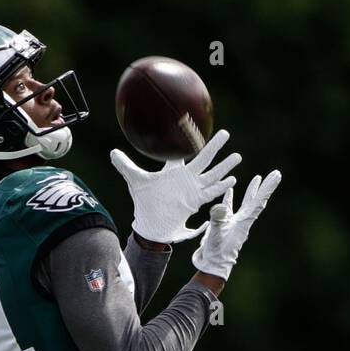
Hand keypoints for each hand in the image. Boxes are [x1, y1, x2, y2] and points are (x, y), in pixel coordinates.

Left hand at [110, 129, 240, 243]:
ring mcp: (193, 190)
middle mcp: (186, 179)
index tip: (195, 125)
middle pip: (204, 159)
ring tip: (237, 156)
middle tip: (226, 134)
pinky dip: (220, 187)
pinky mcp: (195, 202)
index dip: (189, 139)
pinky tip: (231, 180)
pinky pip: (211, 193)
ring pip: (212, 175)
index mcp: (174, 172)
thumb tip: (112, 152)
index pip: (183, 152)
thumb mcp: (135, 181)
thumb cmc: (144, 204)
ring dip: (224, 167)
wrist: (150, 226)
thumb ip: (125, 166)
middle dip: (215, 147)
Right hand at [191, 170, 281, 279]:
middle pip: (256, 201)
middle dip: (265, 187)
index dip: (267, 188)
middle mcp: (242, 222)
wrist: (212, 266)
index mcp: (244, 223)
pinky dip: (231, 198)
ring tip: (258, 178)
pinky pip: (230, 208)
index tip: (277, 175)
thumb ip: (218, 220)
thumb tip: (220, 206)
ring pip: (246, 203)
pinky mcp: (225, 225)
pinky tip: (230, 190)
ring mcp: (234, 223)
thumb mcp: (215, 236)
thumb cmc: (216, 253)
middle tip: (276, 173)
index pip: (258, 202)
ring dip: (252, 191)